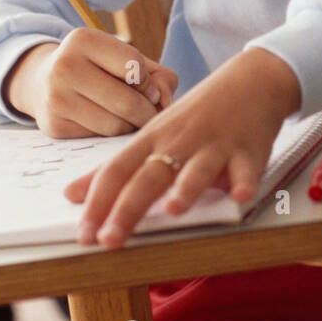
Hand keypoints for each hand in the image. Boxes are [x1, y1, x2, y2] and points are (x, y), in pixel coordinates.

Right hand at [4, 27, 178, 136]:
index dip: (147, 80)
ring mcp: (56, 98)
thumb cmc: (98, 69)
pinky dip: (112, 135)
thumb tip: (164, 102)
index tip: (143, 83)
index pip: (134, 66)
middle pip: (128, 102)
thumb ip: (158, 76)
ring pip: (116, 126)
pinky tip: (108, 122)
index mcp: (84, 40)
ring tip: (129, 117)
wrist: (42, 81)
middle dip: (147, 112)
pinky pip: (99, 138)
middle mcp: (65, 66)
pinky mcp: (54, 125)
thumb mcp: (125, 59)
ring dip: (131, 126)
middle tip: (150, 112)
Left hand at [64, 48, 301, 247]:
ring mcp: (215, 146)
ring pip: (197, 169)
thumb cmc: (197, 116)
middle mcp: (179, 142)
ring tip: (173, 209)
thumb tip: (71, 194)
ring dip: (186, 188)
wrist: (250, 81)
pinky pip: (246, 169)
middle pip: (149, 177)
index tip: (83, 234)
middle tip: (109, 239)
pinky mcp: (248, 151)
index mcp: (152, 140)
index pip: (117, 172)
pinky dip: (244, 182)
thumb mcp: (152, 135)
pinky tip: (240, 195)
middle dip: (128, 208)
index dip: (98, 202)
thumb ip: (115, 168)